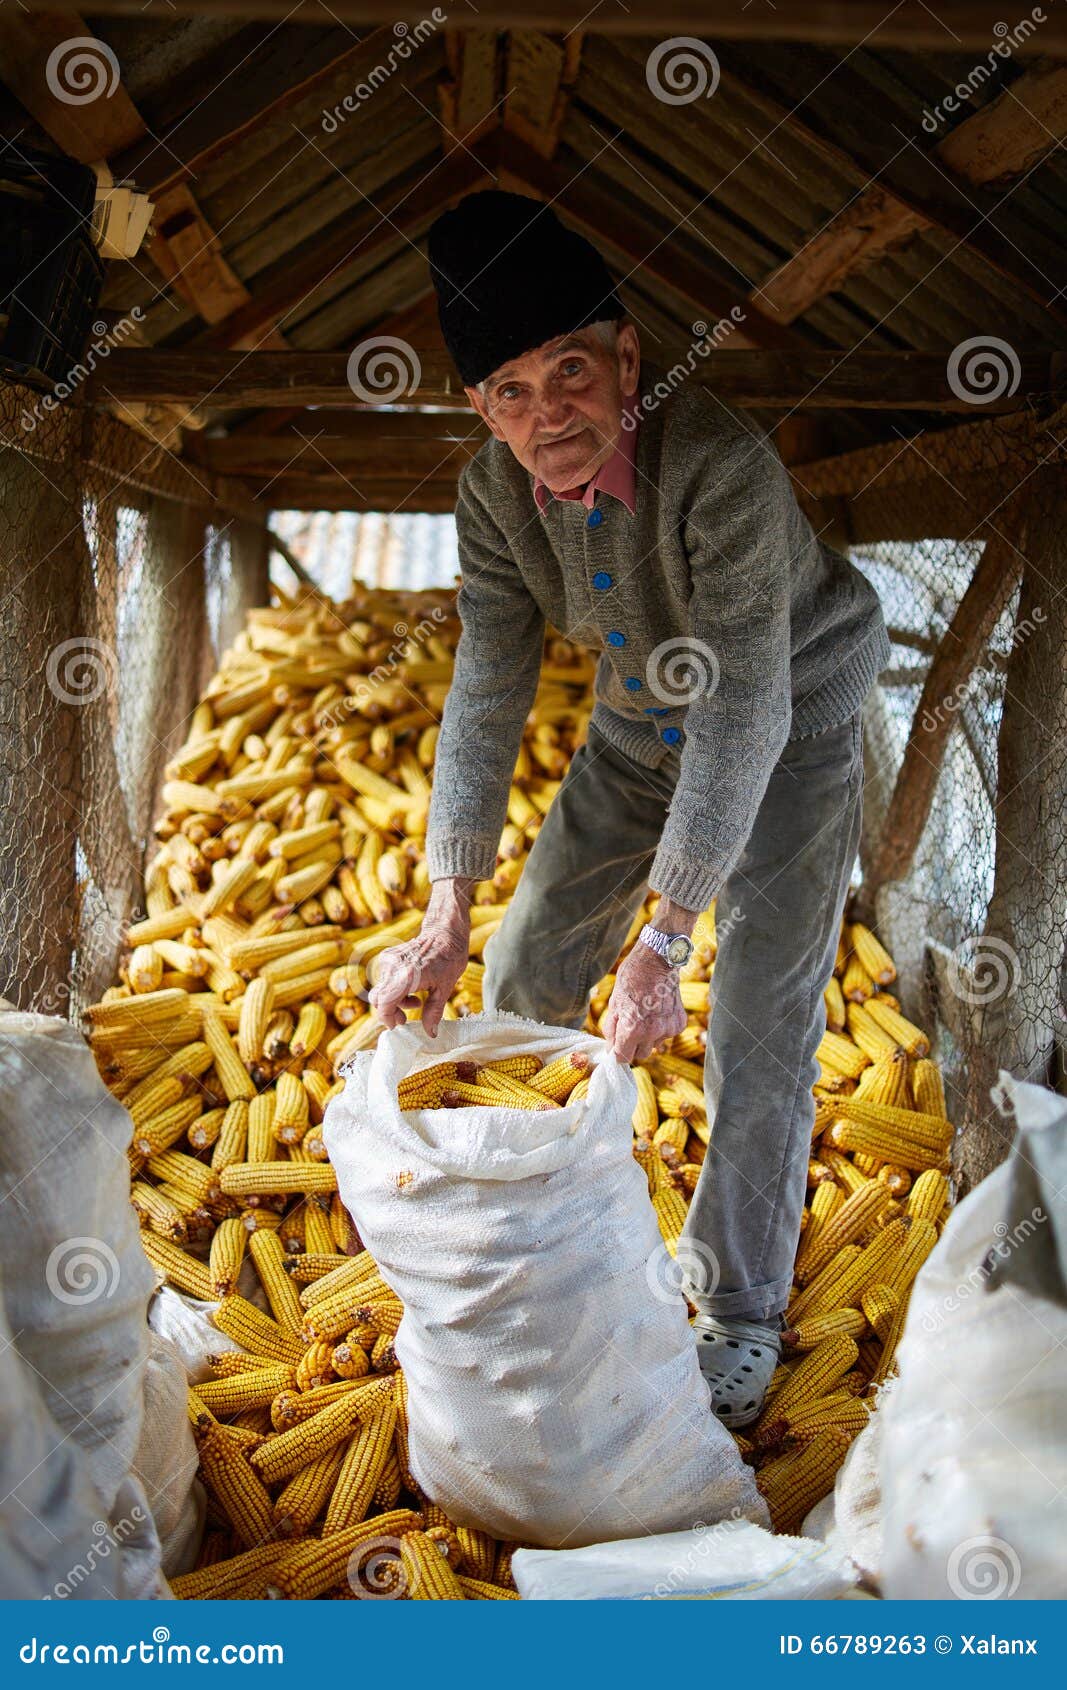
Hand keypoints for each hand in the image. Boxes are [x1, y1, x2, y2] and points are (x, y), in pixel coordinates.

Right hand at [368, 878, 471, 1036]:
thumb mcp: (444, 989)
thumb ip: (434, 1013)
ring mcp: (388, 960)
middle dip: (389, 1012)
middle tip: (405, 1019)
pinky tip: (411, 990)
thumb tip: (431, 1034)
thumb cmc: (449, 959)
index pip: (384, 1003)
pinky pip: (383, 980)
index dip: (387, 1018)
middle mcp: (393, 966)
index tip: (397, 1025)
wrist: (445, 933)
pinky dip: (394, 990)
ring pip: (381, 990)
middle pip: (378, 998)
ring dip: (394, 1001)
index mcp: (407, 974)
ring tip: (415, 1001)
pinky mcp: (387, 957)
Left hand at [600, 942, 686, 1063]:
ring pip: (654, 1045)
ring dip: (648, 1036)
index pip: (623, 1058)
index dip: (617, 1053)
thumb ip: (612, 1030)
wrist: (657, 961)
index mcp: (633, 1029)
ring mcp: (668, 1029)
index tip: (615, 1048)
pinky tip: (658, 1010)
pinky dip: (661, 1028)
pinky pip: (666, 1035)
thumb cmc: (631, 979)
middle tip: (630, 1027)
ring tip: (646, 1013)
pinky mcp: (679, 1024)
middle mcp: (653, 1032)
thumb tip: (610, 1049)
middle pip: (640, 1055)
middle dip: (633, 1046)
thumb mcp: (614, 1004)